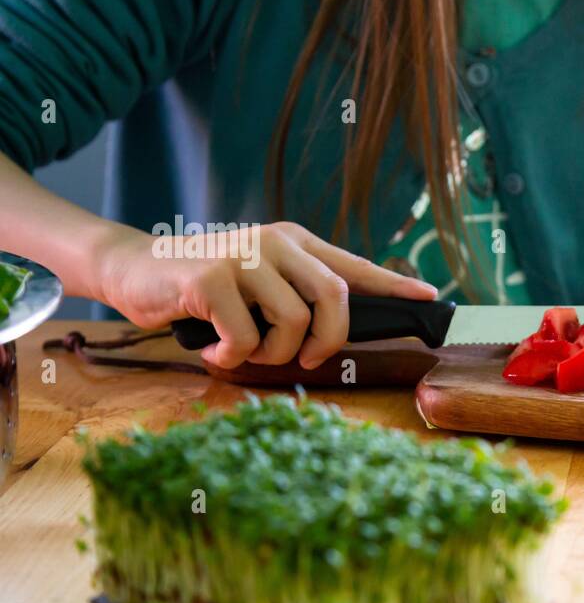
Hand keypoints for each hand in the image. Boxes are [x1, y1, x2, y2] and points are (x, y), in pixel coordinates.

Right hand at [98, 222, 436, 369]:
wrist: (135, 270)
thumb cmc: (203, 288)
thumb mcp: (258, 284)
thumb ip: (296, 296)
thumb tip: (341, 330)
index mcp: (293, 243)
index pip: (354, 266)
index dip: (393, 285)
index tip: (429, 296)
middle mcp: (275, 242)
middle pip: (336, 297)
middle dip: (329, 340)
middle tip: (305, 359)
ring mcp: (243, 257)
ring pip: (293, 322)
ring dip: (273, 354)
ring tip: (245, 350)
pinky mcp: (210, 279)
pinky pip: (247, 338)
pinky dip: (233, 357)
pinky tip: (215, 348)